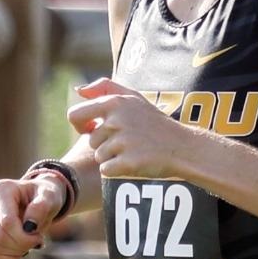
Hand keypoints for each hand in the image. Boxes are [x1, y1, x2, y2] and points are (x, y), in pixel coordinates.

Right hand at [0, 169, 72, 258]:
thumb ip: (42, 206)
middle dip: (22, 245)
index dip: (24, 236)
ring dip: (18, 252)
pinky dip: (11, 257)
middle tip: (37, 241)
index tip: (39, 236)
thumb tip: (30, 225)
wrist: (40, 200)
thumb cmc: (45, 196)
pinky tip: (23, 248)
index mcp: (2, 189)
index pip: (7, 222)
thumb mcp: (50, 197)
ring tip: (31, 243)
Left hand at [68, 78, 189, 180]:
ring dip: (112, 157)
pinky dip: (116, 170)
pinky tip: (133, 162)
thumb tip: (79, 90)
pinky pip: (106, 170)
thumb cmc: (155, 122)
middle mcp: (116, 120)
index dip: (81, 125)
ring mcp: (122, 142)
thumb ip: (105, 88)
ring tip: (133, 150)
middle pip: (90, 140)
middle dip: (104, 144)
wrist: (182, 147)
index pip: (75, 115)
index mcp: (114, 102)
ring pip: (98, 156)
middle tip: (128, 141)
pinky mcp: (127, 162)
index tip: (93, 128)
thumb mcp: (134, 98)